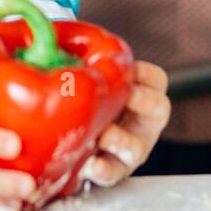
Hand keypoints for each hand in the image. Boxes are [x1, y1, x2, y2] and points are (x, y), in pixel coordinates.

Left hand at [76, 60, 169, 187]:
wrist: (76, 136)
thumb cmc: (86, 98)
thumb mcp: (92, 80)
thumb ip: (85, 64)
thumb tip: (51, 39)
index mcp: (143, 94)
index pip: (157, 80)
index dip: (146, 73)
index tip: (129, 69)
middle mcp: (143, 122)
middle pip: (158, 109)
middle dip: (143, 101)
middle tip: (126, 96)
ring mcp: (131, 148)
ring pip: (136, 146)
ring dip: (120, 139)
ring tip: (103, 133)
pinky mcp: (113, 170)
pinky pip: (111, 172)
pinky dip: (100, 168)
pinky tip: (87, 162)